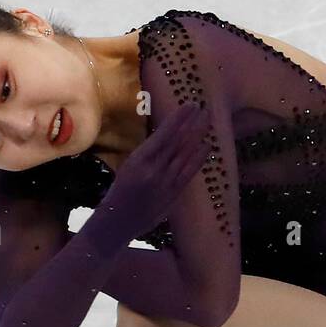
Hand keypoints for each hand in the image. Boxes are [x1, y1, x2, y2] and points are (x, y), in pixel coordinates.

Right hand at [97, 102, 210, 241]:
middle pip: (178, 142)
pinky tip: (207, 145)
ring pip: (186, 154)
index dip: (178, 119)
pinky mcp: (174, 194)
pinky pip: (189, 172)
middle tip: (204, 107)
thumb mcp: (130, 165)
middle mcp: (154, 169)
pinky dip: (199, 158)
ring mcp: (166, 182)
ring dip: (198, 136)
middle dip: (192, 123)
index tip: (189, 105)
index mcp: (139, 159)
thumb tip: (168, 135)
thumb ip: (149, 152)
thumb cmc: (120, 191)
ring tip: (207, 121)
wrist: (118, 221)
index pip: (164, 134)